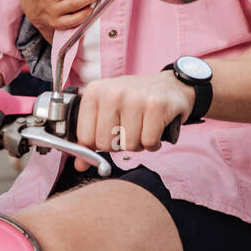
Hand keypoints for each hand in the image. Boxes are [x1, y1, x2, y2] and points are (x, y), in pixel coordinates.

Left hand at [71, 70, 193, 169]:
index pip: (85, 138)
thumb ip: (91, 138)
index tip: (109, 134)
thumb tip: (80, 165)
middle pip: (106, 144)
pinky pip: (149, 142)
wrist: (170, 85)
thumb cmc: (135, 100)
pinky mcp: (157, 106)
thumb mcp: (107, 111)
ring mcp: (135, 98)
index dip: (98, 143)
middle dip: (119, 144)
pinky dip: (154, 143)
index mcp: (95, 92)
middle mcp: (113, 92)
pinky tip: (155, 128)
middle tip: (129, 129)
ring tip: (143, 127)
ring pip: (128, 145)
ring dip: (138, 143)